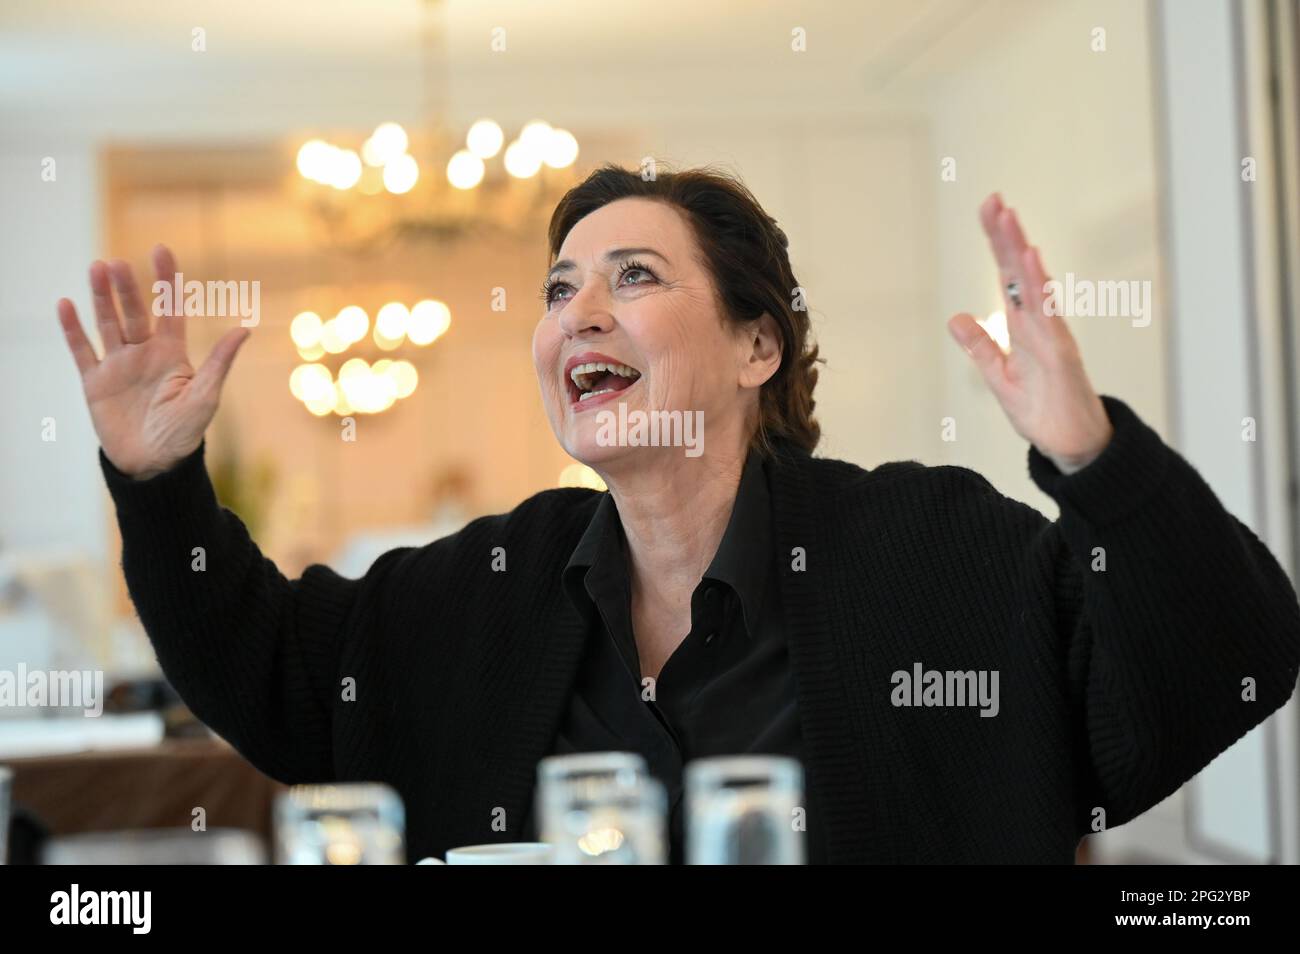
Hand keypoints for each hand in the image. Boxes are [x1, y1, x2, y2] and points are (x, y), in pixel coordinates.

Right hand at [57, 245, 250, 478]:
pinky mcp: (95, 382)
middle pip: (134, 312)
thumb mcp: (206, 395)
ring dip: (101, 298)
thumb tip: (245, 329)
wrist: (154, 465)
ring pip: (107, 324)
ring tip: (96, 269)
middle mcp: (144, 354)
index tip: (160, 250)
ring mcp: (118, 366)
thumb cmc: (185, 433)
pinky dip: (73, 329)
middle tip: (117, 263)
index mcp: (172, 354)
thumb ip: (220, 362)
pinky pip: (81, 350)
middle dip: (127, 288)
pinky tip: (66, 304)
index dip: (166, 280)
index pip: (170, 309)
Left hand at [946, 194, 1112, 474]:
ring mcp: (1052, 336)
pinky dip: (1038, 287)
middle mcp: (1040, 324)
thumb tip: (955, 318)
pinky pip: (1048, 315)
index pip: (1008, 277)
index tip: (989, 210)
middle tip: (994, 200)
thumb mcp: (999, 377)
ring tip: (1008, 217)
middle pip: (1020, 272)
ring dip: (1020, 251)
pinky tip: (1030, 261)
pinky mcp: (1060, 355)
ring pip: (1034, 286)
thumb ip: (981, 347)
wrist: (1073, 448)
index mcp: (1024, 326)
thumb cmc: (1043, 411)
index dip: (999, 244)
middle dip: (1007, 236)